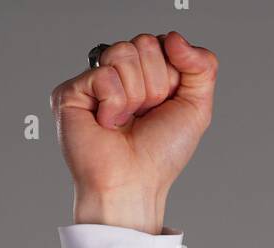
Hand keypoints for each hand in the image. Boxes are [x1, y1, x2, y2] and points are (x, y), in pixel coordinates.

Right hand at [49, 31, 218, 232]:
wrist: (134, 184)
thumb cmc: (159, 156)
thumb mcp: (197, 108)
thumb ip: (203, 66)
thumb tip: (174, 37)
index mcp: (146, 73)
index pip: (162, 43)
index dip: (170, 77)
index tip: (163, 107)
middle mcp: (119, 73)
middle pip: (143, 44)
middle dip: (154, 86)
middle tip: (143, 116)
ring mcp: (93, 81)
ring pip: (123, 53)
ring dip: (134, 96)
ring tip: (126, 121)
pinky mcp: (71, 91)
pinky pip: (103, 74)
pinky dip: (114, 104)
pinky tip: (109, 123)